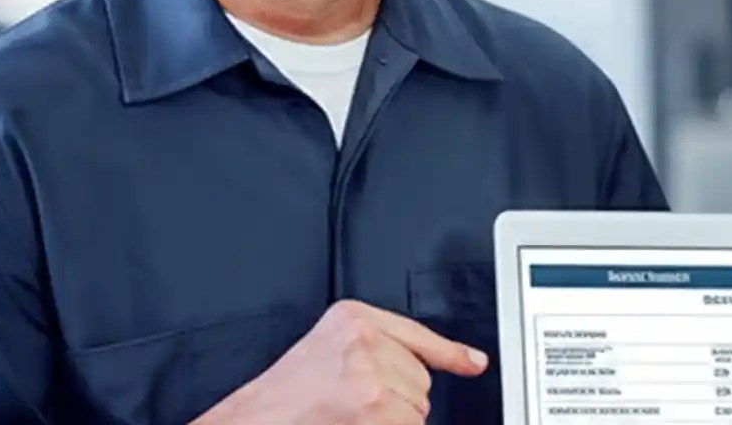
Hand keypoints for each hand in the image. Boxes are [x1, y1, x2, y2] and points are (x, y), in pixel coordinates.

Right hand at [193, 300, 488, 424]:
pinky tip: (356, 424)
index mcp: (353, 318)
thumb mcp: (329, 349)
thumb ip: (380, 348)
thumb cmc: (288, 395)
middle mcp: (365, 339)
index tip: (474, 363)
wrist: (257, 419)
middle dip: (397, 400)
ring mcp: (372, 373)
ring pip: (417, 409)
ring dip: (393, 421)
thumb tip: (454, 364)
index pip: (416, 335)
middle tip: (352, 406)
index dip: (450, 354)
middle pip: (420, 379)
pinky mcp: (376, 406)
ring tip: (350, 416)